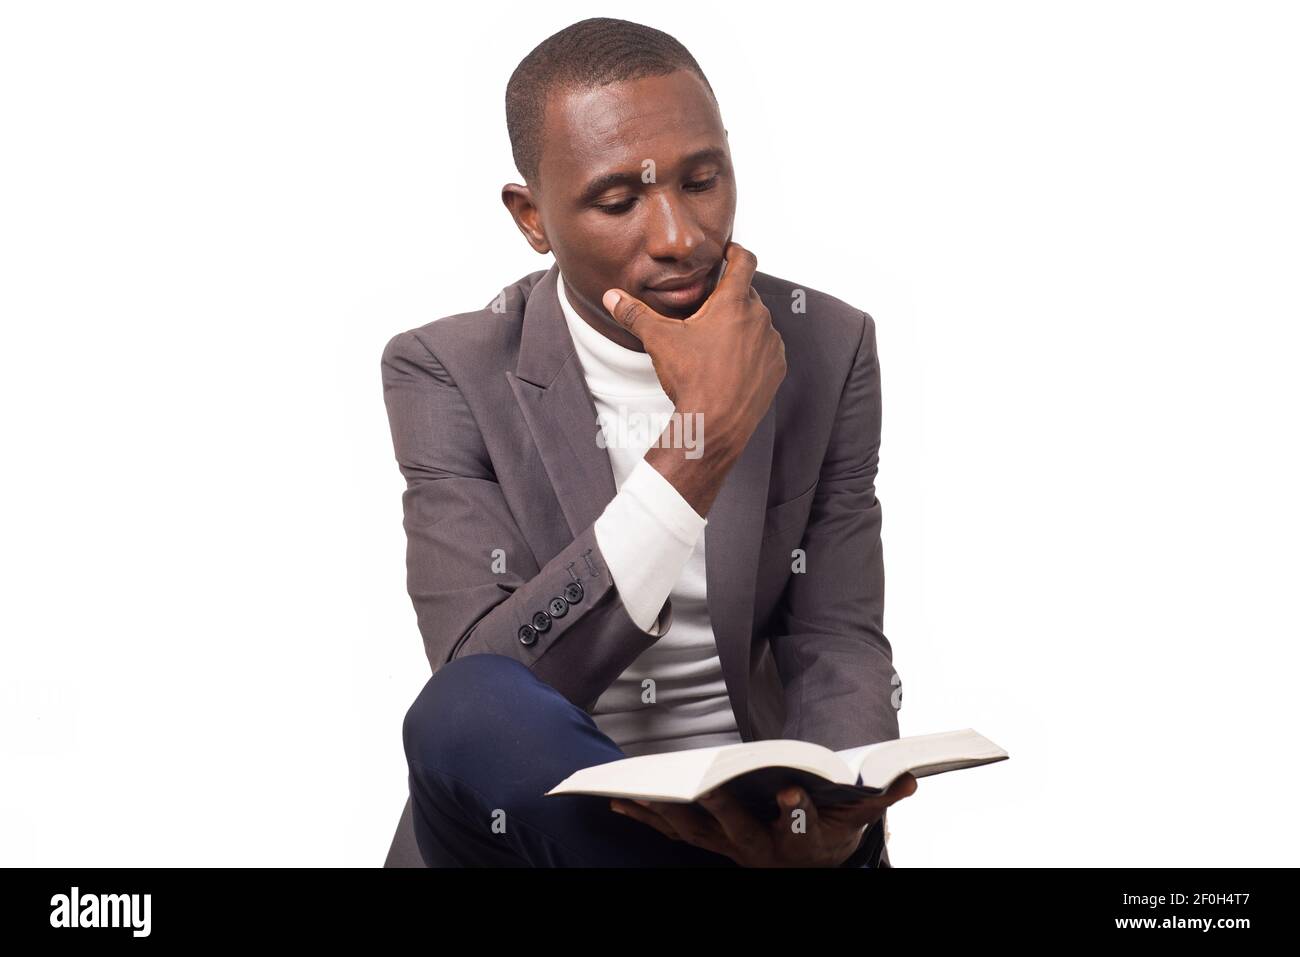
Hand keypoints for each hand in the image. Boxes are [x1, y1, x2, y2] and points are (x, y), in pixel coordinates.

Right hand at [601, 240, 785, 460]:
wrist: (714, 424)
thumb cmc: (690, 380)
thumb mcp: (659, 341)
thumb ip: (635, 314)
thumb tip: (611, 297)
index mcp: (733, 304)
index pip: (744, 261)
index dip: (737, 251)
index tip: (731, 251)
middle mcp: (759, 319)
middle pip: (747, 294)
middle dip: (730, 298)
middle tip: (709, 308)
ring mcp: (771, 345)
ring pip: (758, 323)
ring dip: (742, 326)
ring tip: (718, 342)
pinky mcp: (777, 368)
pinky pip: (766, 349)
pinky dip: (753, 350)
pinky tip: (733, 363)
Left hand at [609, 773, 917, 866]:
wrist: (810, 862)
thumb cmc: (832, 830)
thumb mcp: (859, 817)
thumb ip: (881, 797)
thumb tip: (909, 778)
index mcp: (800, 841)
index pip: (800, 825)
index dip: (796, 810)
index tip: (788, 792)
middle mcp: (761, 850)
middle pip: (736, 829)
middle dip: (717, 807)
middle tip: (700, 786)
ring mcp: (730, 847)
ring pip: (694, 831)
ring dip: (665, 812)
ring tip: (634, 791)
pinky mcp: (709, 842)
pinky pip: (673, 831)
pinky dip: (648, 816)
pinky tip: (620, 800)